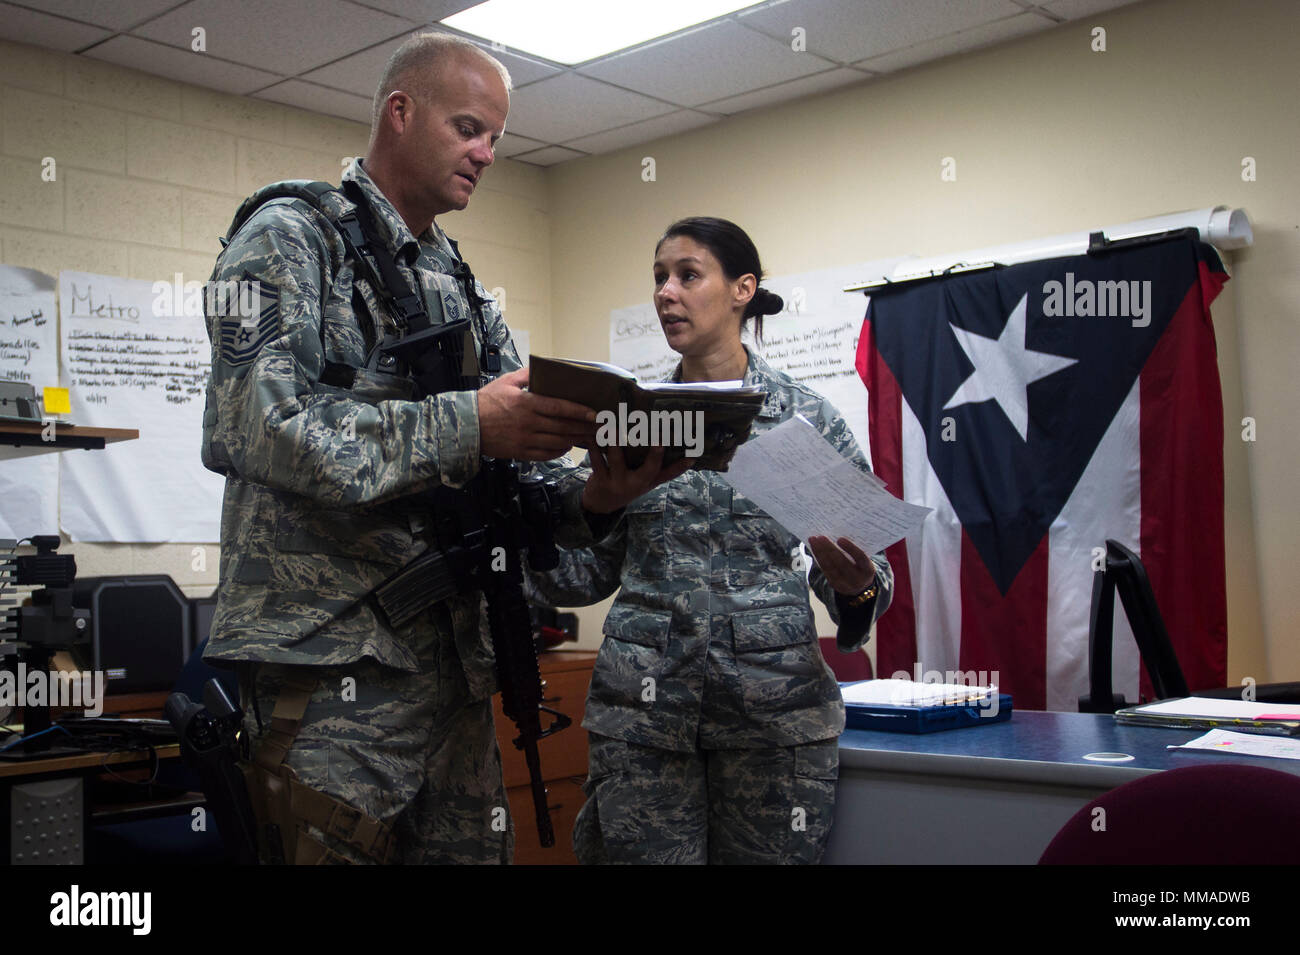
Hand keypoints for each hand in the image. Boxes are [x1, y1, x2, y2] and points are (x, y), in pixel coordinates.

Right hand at [478, 367, 596, 460]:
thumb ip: (527, 374)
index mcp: (526, 403)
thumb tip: (544, 367)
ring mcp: (524, 440)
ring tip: (587, 437)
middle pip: (563, 427)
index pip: (559, 407)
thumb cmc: (485, 402)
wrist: (465, 425)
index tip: (594, 413)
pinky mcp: (520, 452)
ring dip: (575, 440)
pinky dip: (560, 451)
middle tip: (598, 427)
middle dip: (584, 428)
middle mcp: (528, 423)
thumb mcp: (506, 382)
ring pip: (557, 442)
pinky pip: (546, 455)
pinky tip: (566, 446)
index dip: (579, 411)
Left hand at [581, 445, 690, 513]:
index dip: (681, 466)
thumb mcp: (645, 481)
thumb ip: (660, 468)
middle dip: (655, 455)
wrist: (601, 506)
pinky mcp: (601, 479)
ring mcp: (619, 482)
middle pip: (649, 469)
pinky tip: (594, 434)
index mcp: (649, 481)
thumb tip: (684, 451)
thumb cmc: (627, 485)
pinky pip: (597, 460)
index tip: (693, 457)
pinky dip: (595, 446)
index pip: (669, 474)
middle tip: (660, 440)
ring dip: (616, 441)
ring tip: (617, 425)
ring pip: (618, 459)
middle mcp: (637, 483)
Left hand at [807, 536, 876, 595]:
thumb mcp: (863, 560)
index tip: (840, 539)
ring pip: (830, 567)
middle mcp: (857, 579)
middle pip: (842, 563)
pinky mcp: (834, 584)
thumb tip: (837, 533)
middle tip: (821, 537)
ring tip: (813, 540)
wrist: (860, 586)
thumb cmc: (861, 565)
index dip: (851, 548)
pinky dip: (818, 558)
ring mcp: (845, 584)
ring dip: (820, 552)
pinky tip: (814, 548)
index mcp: (868, 569)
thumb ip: (855, 550)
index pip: (860, 558)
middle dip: (830, 549)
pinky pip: (824, 570)